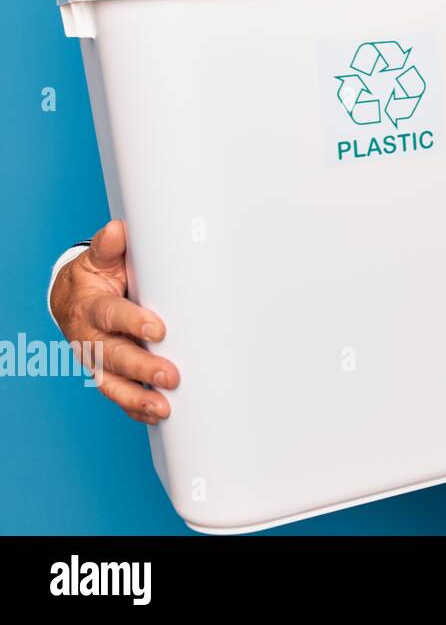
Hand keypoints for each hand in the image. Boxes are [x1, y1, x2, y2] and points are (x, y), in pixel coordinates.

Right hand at [49, 219, 178, 423]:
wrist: (73, 299)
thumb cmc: (97, 276)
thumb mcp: (100, 259)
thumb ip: (109, 248)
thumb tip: (118, 230)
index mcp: (91, 307)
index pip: (111, 315)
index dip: (133, 323)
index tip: (158, 330)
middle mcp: (91, 338)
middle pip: (115, 356)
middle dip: (142, 368)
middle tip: (171, 376)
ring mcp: (98, 360)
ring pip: (114, 383)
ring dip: (138, 399)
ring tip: (164, 408)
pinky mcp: (108, 374)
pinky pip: (120, 395)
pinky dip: (136, 409)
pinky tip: (158, 416)